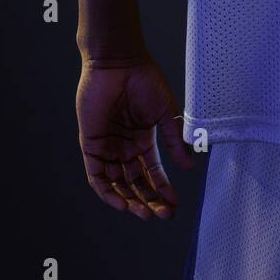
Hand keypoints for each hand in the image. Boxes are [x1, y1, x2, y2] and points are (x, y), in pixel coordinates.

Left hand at [76, 56, 193, 218]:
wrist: (119, 64)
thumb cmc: (145, 81)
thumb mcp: (166, 113)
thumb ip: (174, 140)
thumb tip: (189, 167)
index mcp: (144, 140)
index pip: (153, 172)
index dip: (163, 189)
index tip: (175, 205)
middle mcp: (125, 147)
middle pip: (136, 183)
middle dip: (149, 200)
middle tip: (162, 215)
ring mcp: (108, 147)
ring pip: (117, 184)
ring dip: (130, 201)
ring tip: (144, 213)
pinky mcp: (91, 144)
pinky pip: (97, 176)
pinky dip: (108, 192)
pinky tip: (122, 203)